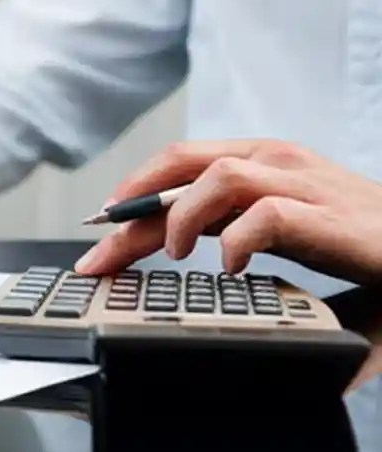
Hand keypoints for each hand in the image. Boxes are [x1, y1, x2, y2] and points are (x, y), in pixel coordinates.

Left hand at [74, 139, 381, 282]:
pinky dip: (236, 241)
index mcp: (261, 164)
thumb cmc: (365, 244)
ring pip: (215, 179)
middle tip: (97, 258)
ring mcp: (303, 184)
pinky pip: (265, 215)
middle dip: (129, 213)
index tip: (95, 235)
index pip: (176, 168)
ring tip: (172, 256)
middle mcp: (276, 163)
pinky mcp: (327, 216)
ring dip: (178, 219)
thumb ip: (239, 244)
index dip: (129, 198)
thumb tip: (197, 288)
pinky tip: (230, 269)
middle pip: (179, 169)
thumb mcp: (286, 238)